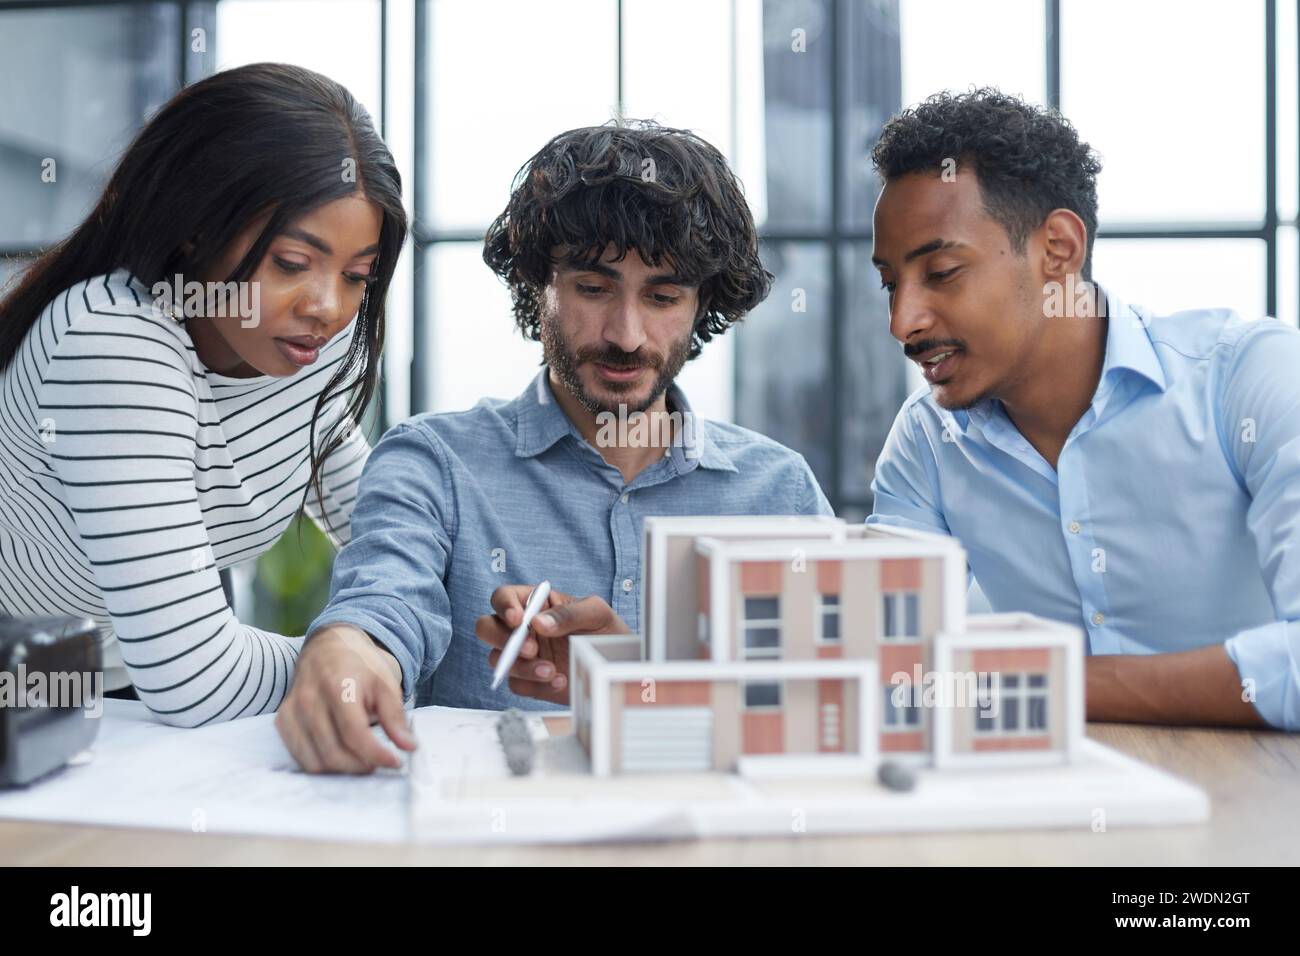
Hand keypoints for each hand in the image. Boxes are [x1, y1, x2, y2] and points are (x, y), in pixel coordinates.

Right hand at [276, 624, 416, 772]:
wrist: (328, 649)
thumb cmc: (359, 666)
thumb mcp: (385, 684)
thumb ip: (395, 716)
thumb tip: (409, 747)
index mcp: (337, 686)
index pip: (354, 734)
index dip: (376, 754)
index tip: (396, 762)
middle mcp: (309, 700)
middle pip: (334, 752)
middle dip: (362, 766)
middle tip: (380, 762)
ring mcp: (292, 712)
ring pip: (316, 761)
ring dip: (343, 770)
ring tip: (363, 760)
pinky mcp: (284, 721)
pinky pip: (301, 757)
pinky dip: (323, 765)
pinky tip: (341, 756)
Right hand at [475, 585, 630, 704]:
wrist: (619, 667)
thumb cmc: (607, 631)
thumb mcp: (596, 613)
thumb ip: (568, 613)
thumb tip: (538, 622)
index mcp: (535, 603)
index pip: (503, 597)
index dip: (504, 606)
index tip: (518, 620)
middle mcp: (523, 628)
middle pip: (486, 628)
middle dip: (501, 639)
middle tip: (531, 649)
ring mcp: (523, 656)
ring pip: (497, 659)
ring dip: (521, 667)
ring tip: (552, 670)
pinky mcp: (529, 681)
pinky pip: (516, 684)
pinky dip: (534, 685)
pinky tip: (559, 681)